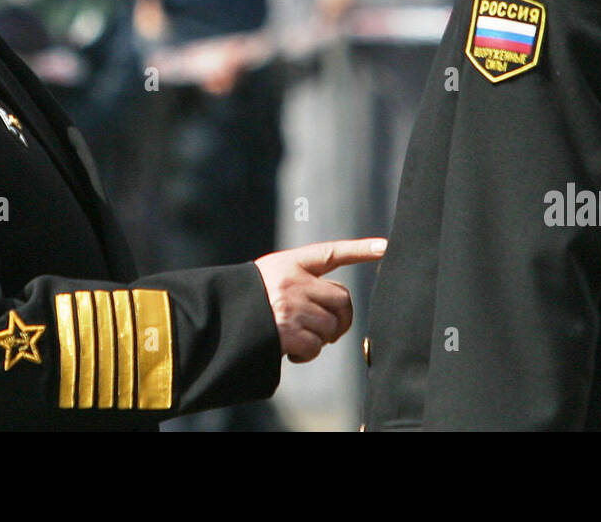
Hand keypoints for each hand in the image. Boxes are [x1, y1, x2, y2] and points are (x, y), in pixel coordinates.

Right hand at [253, 238, 386, 362]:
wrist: (214, 318)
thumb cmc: (245, 300)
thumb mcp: (270, 278)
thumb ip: (301, 284)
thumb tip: (336, 312)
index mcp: (290, 263)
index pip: (331, 252)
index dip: (361, 249)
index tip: (385, 246)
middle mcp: (293, 281)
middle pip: (342, 300)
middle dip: (341, 319)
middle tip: (329, 329)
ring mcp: (291, 306)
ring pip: (331, 326)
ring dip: (321, 338)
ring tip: (300, 338)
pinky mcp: (287, 330)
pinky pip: (315, 346)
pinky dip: (307, 353)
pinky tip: (290, 350)